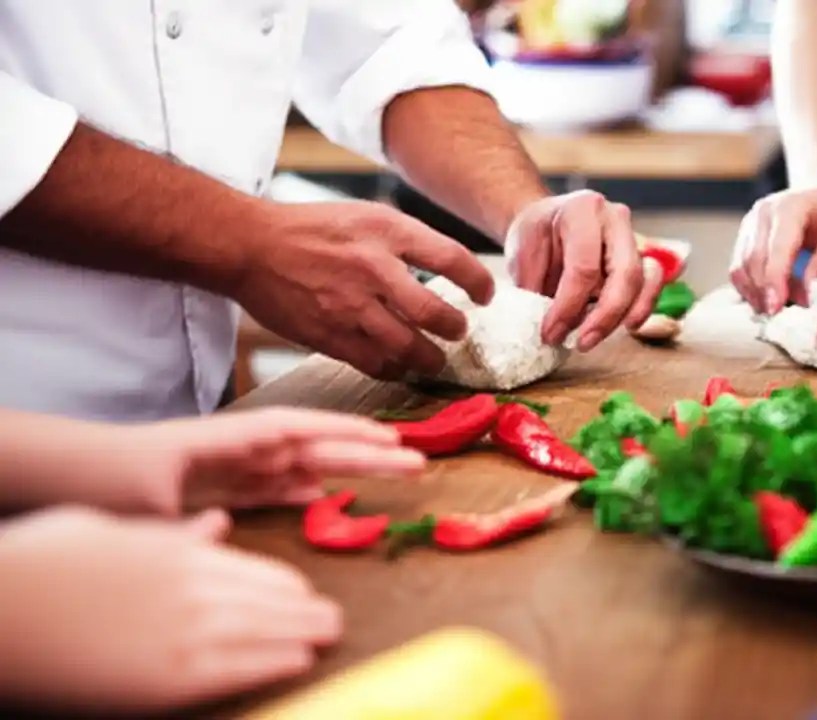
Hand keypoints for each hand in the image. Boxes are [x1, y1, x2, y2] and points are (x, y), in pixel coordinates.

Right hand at [0, 507, 340, 713]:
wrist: (5, 607)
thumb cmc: (44, 564)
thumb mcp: (113, 532)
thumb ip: (171, 533)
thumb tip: (216, 524)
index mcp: (181, 552)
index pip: (255, 568)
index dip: (285, 585)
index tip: (303, 592)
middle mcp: (194, 588)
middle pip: (271, 598)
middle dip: (306, 609)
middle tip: (332, 617)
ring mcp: (187, 631)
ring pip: (267, 628)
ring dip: (304, 631)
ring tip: (329, 635)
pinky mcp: (172, 676)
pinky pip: (243, 667)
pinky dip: (277, 660)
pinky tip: (301, 660)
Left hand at [131, 408, 425, 515]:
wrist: (78, 472)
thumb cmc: (111, 474)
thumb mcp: (147, 490)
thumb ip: (186, 508)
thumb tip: (219, 521)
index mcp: (233, 438)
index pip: (302, 429)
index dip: (348, 433)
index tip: (391, 438)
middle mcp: (246, 448)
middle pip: (319, 445)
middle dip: (369, 450)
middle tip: (419, 460)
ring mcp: (243, 465)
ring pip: (310, 464)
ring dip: (352, 468)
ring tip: (398, 472)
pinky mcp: (232, 486)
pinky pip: (283, 486)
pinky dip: (312, 489)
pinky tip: (336, 494)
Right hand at [237, 201, 495, 379]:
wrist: (250, 245)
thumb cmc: (311, 229)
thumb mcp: (366, 216)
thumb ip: (406, 240)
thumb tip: (450, 266)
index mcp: (387, 231)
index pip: (453, 259)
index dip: (478, 282)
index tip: (485, 295)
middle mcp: (372, 268)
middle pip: (435, 313)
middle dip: (456, 329)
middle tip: (458, 332)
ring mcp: (350, 306)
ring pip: (408, 347)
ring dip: (430, 358)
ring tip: (434, 358)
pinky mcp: (329, 335)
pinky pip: (375, 363)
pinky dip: (394, 368)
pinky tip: (398, 364)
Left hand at [504, 190, 662, 351]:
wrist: (547, 222)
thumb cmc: (536, 236)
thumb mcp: (522, 255)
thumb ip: (536, 289)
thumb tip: (551, 330)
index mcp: (583, 210)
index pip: (584, 266)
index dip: (568, 306)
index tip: (550, 333)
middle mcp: (615, 219)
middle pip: (625, 274)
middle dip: (604, 316)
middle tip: (581, 344)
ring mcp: (633, 237)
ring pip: (644, 281)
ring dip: (624, 316)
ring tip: (596, 339)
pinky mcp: (641, 258)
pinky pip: (651, 285)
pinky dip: (641, 308)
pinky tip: (625, 326)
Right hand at [729, 183, 816, 313]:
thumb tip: (805, 299)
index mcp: (789, 208)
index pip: (775, 252)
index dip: (774, 283)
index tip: (777, 309)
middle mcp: (762, 212)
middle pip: (752, 261)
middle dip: (763, 293)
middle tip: (781, 315)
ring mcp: (749, 222)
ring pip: (740, 266)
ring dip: (755, 292)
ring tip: (780, 306)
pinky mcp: (745, 234)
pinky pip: (739, 266)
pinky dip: (751, 286)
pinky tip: (770, 297)